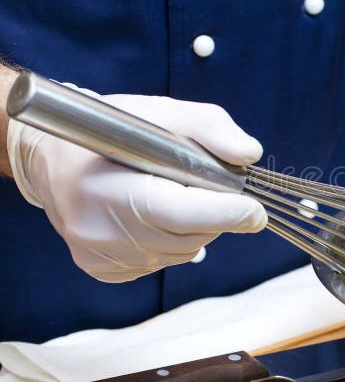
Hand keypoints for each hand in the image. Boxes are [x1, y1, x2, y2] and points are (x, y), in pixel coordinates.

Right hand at [7, 89, 267, 282]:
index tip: (255, 211)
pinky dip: (171, 244)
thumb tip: (248, 154)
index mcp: (110, 187)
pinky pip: (159, 264)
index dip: (226, 214)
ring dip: (193, 231)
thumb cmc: (114, 129)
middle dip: (213, 217)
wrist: (52, 156)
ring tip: (176, 197)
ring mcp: (96, 254)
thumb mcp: (164, 112)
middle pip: (187, 238)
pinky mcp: (99, 269)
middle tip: (209, 190)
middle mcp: (98, 229)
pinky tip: (156, 219)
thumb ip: (211, 127)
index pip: (181, 214)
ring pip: (179, 255)